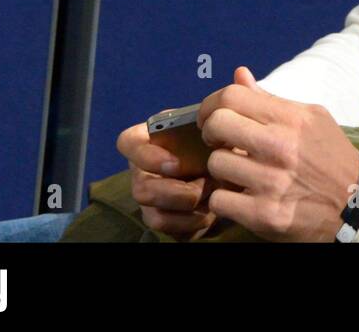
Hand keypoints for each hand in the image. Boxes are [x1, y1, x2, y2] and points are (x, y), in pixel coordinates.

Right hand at [117, 120, 219, 240]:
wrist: (230, 169)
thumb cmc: (217, 142)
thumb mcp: (215, 129)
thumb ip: (210, 128)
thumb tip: (214, 138)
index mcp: (149, 141)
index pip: (128, 143)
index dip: (147, 156)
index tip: (175, 164)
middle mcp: (143, 172)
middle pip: (141, 189)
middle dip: (176, 192)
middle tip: (205, 184)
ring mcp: (150, 200)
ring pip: (154, 216)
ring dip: (188, 208)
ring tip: (212, 195)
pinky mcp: (164, 220)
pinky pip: (171, 231)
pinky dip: (194, 223)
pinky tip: (211, 211)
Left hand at [197, 66, 358, 242]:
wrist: (357, 204)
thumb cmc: (331, 158)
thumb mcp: (312, 119)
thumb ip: (271, 100)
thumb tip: (239, 75)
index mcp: (291, 119)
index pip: (232, 96)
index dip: (212, 104)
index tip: (212, 116)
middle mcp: (280, 147)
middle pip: (217, 124)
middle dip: (210, 132)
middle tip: (219, 142)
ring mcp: (271, 182)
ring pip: (215, 164)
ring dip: (222, 169)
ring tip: (238, 171)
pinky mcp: (264, 214)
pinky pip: (220, 200)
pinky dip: (225, 199)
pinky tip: (240, 196)